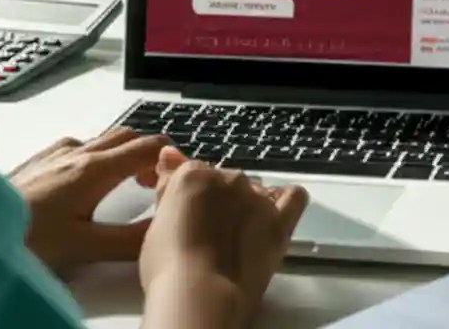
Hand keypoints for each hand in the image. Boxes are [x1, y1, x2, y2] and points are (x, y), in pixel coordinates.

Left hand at [8, 128, 172, 273]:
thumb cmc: (24, 237)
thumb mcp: (85, 246)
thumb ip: (130, 240)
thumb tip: (163, 232)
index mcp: (94, 169)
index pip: (149, 146)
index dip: (171, 157)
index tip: (179, 173)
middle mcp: (76, 153)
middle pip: (128, 135)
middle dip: (149, 152)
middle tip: (156, 180)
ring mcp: (54, 153)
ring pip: (102, 140)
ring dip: (122, 153)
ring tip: (126, 181)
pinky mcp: (37, 160)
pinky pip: (77, 146)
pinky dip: (95, 155)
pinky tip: (84, 179)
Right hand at [140, 151, 308, 327]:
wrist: (200, 294)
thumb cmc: (169, 267)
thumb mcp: (155, 222)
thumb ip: (168, 185)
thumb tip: (169, 155)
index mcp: (194, 174)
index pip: (191, 174)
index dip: (188, 198)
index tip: (183, 217)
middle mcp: (228, 179)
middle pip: (224, 182)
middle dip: (216, 202)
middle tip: (205, 233)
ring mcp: (257, 199)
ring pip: (255, 190)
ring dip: (246, 205)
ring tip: (233, 236)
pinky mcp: (278, 222)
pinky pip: (293, 197)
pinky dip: (286, 200)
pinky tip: (275, 212)